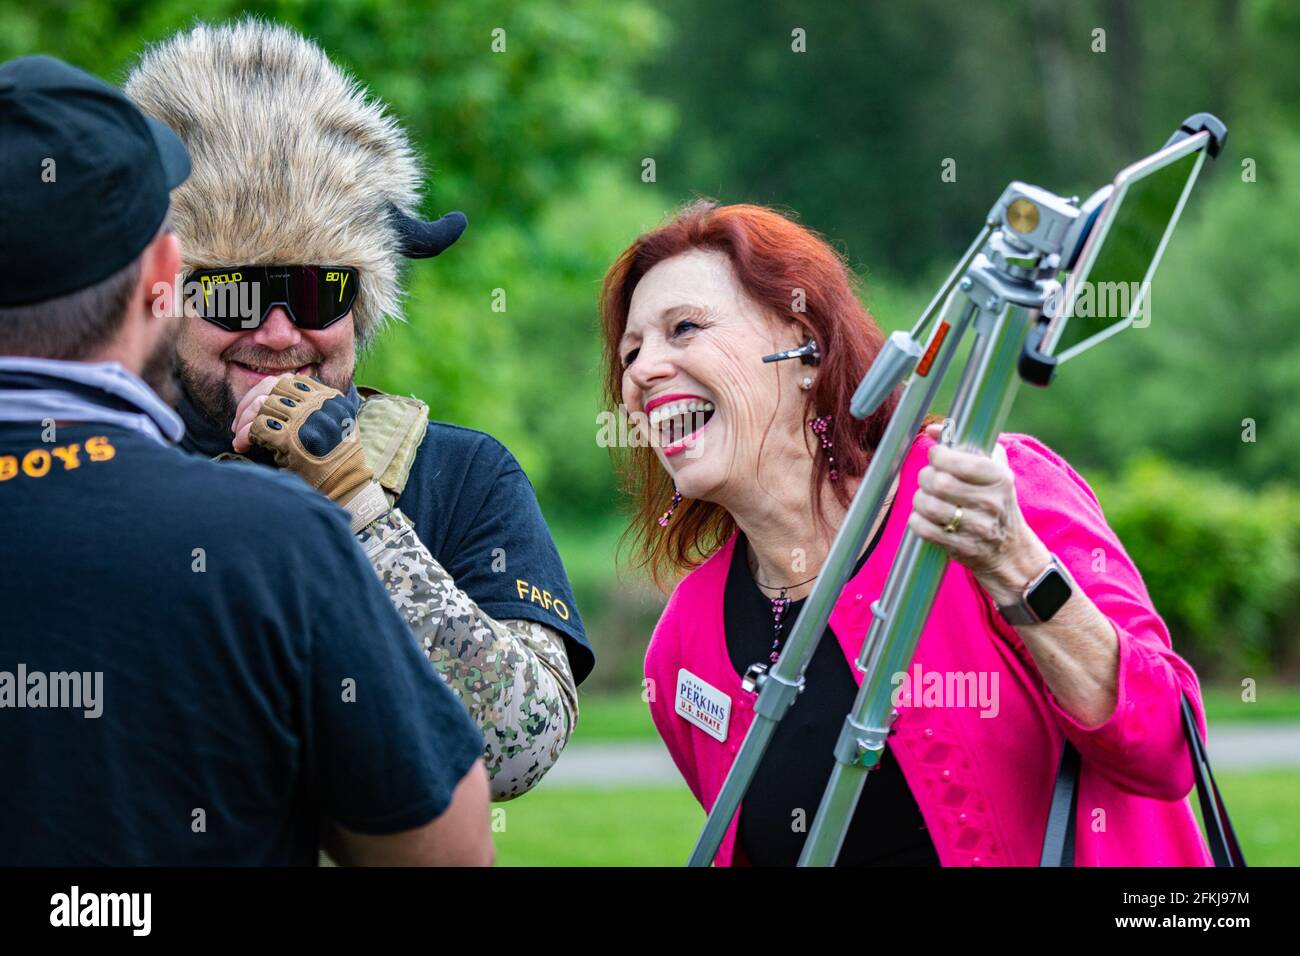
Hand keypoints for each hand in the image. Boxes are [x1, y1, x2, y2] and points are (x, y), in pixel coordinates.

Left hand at [235, 375, 381, 524]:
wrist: (344, 486)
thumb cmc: (332, 460)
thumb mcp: (329, 425)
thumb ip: (310, 408)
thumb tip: (272, 401)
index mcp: (328, 396)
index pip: (287, 381)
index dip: (265, 393)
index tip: (256, 411)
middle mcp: (317, 402)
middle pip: (271, 387)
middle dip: (249, 404)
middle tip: (240, 425)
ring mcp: (305, 418)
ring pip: (261, 404)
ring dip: (245, 421)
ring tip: (241, 438)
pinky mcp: (292, 438)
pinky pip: (258, 427)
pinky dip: (246, 436)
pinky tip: (244, 446)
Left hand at [907, 423, 1050, 605]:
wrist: (1010, 550)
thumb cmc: (996, 501)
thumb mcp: (993, 469)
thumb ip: (966, 444)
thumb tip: (934, 429)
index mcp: (1000, 479)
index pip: (960, 462)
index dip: (939, 456)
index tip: (937, 457)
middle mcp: (991, 503)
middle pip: (938, 483)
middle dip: (926, 477)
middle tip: (930, 479)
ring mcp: (977, 528)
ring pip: (928, 505)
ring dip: (920, 499)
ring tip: (927, 498)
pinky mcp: (961, 548)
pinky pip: (923, 528)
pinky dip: (917, 520)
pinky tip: (926, 517)